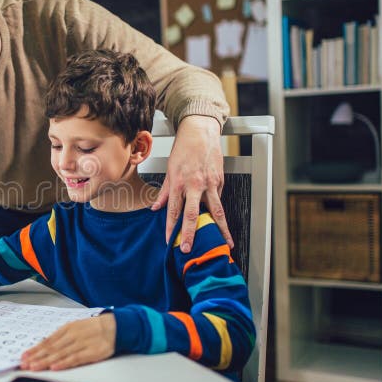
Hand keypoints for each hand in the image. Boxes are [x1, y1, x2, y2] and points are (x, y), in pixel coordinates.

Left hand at [20, 314, 115, 370]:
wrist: (114, 326)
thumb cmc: (93, 328)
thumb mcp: (75, 327)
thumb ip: (61, 337)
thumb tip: (45, 346)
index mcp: (67, 328)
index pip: (47, 341)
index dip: (35, 349)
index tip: (24, 356)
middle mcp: (72, 336)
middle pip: (51, 348)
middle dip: (36, 357)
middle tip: (25, 364)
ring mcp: (81, 344)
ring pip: (60, 354)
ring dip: (46, 361)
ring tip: (34, 367)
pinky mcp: (91, 353)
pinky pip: (75, 359)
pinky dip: (64, 363)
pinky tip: (54, 367)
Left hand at [152, 115, 232, 252]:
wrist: (200, 132)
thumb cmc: (183, 149)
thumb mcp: (169, 169)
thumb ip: (164, 191)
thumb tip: (156, 208)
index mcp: (179, 183)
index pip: (173, 211)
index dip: (171, 228)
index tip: (170, 242)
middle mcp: (194, 185)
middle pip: (193, 214)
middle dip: (191, 234)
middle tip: (189, 249)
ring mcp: (210, 184)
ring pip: (216, 211)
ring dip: (220, 229)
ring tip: (225, 243)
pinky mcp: (220, 181)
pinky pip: (220, 200)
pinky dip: (221, 214)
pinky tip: (223, 225)